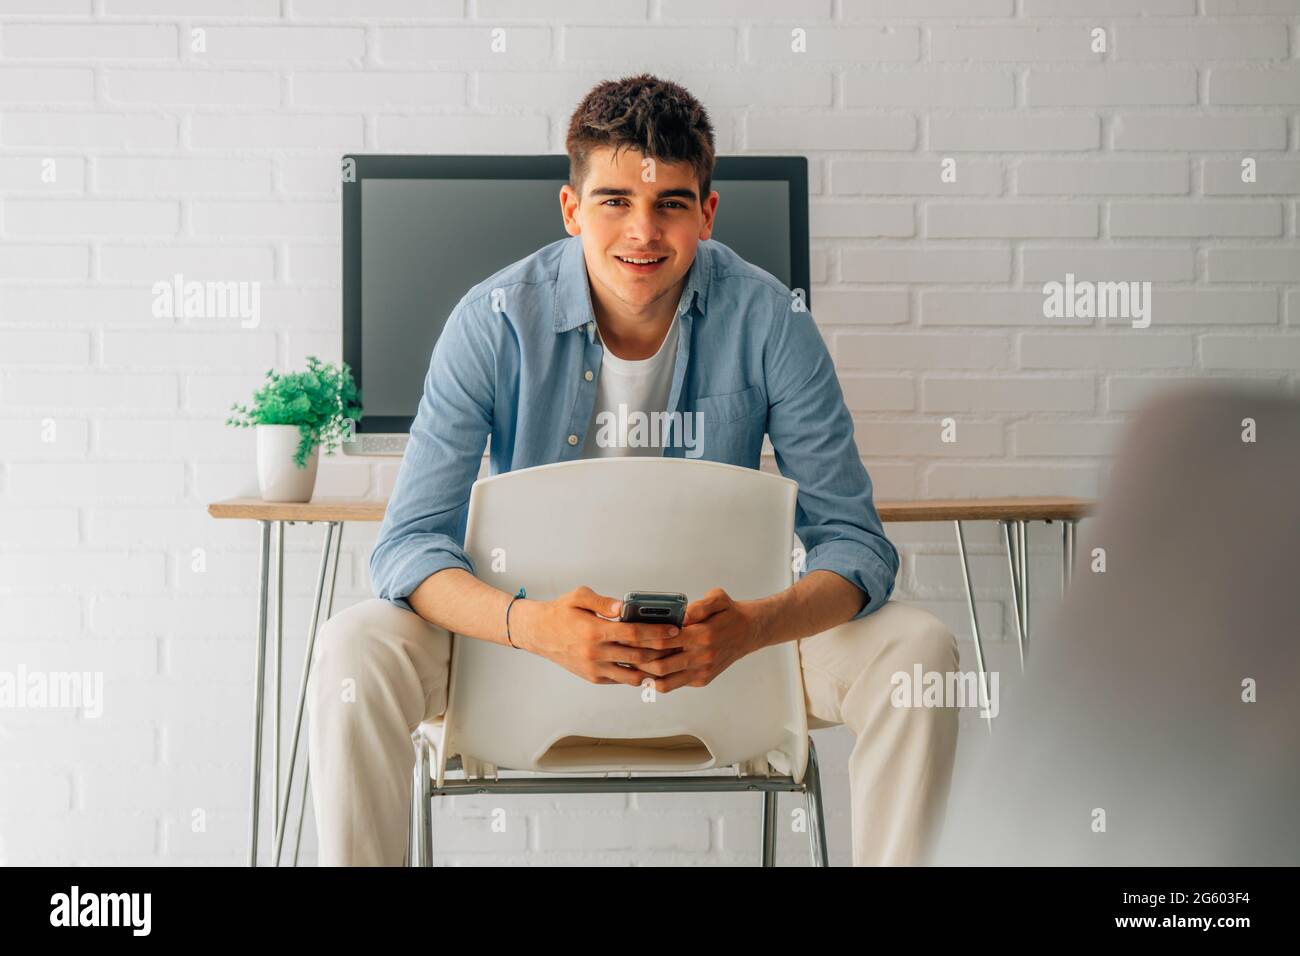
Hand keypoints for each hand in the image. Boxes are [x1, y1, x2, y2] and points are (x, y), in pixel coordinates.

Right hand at [512, 585, 683, 686]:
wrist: (537, 633)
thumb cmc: (560, 612)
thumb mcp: (580, 597)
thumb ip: (604, 603)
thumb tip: (624, 607)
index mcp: (594, 631)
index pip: (634, 634)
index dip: (657, 633)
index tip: (673, 630)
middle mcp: (595, 653)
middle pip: (638, 656)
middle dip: (662, 651)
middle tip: (679, 646)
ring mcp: (595, 669)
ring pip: (633, 674)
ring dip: (653, 668)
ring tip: (668, 658)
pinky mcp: (593, 678)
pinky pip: (621, 680)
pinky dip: (637, 675)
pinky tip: (649, 666)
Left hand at [636, 587, 765, 692]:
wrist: (749, 632)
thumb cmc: (729, 613)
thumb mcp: (718, 599)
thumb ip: (699, 606)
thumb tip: (682, 615)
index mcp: (702, 634)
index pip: (665, 640)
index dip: (643, 640)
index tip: (626, 637)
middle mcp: (702, 656)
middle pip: (660, 665)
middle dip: (638, 661)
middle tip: (621, 654)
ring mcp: (702, 671)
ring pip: (666, 681)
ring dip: (646, 675)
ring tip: (630, 665)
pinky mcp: (702, 680)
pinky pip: (675, 684)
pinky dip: (658, 680)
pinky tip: (646, 670)